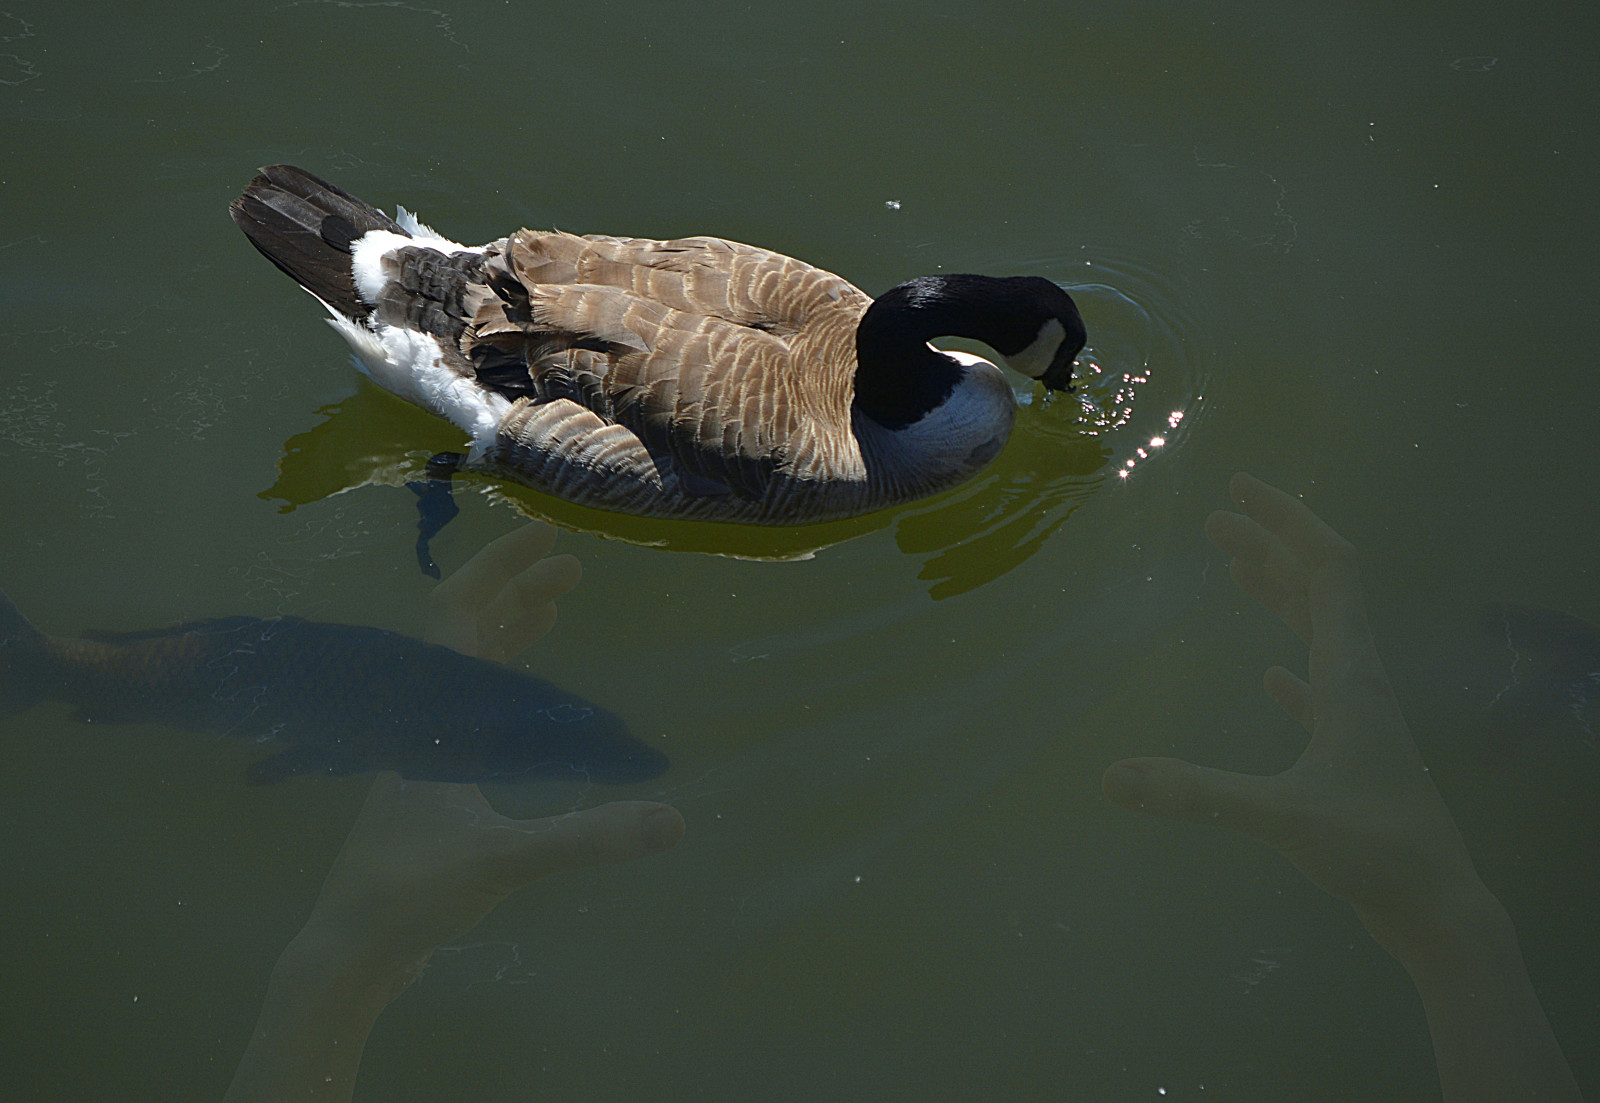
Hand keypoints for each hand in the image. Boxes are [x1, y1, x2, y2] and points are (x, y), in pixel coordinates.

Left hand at [225, 525, 682, 1102]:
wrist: (351, 951)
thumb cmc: (407, 895)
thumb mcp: (502, 862)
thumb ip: (585, 838)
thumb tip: (672, 819)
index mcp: (427, 717)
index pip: (460, 615)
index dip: (501, 569)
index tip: (547, 534)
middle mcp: (421, 722)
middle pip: (465, 632)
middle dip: (515, 592)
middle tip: (574, 568)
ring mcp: (424, 752)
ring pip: (466, 670)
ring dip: (508, 631)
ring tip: (555, 604)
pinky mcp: (433, 785)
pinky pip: (471, 710)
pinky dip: (505, 682)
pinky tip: (530, 700)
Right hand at [1101, 473, 1480, 948]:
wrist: (1437, 908)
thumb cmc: (1373, 849)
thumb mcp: (1279, 817)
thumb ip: (1195, 793)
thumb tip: (1109, 775)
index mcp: (1351, 675)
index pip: (1329, 569)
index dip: (1286, 522)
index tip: (1239, 490)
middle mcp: (1360, 682)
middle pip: (1320, 591)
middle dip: (1270, 548)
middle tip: (1215, 521)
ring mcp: (1361, 718)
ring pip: (1322, 635)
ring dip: (1280, 595)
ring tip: (1233, 570)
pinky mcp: (1356, 755)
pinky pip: (1322, 690)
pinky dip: (1294, 668)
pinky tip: (1271, 677)